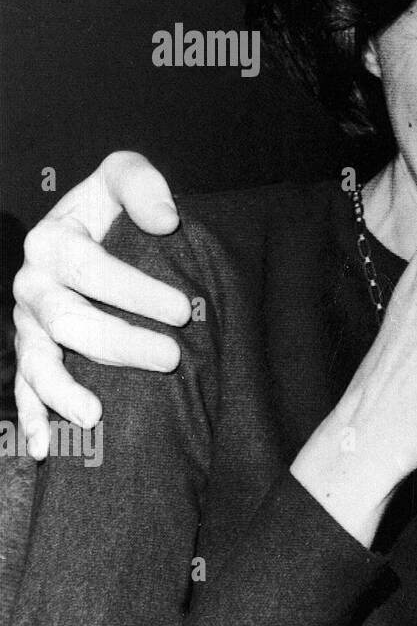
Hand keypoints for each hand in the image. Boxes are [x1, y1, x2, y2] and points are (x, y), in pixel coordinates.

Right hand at [12, 152, 191, 457]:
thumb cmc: (113, 206)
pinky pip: (25, 390)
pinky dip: (35, 419)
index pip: (88, 267)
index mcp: (51, 241)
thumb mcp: (124, 176)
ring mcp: (28, 324)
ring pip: (39, 362)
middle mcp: (33, 285)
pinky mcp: (32, 352)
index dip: (134, 290)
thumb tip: (165, 220)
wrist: (89, 227)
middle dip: (119, 342)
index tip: (182, 310)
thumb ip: (141, 185)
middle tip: (170, 357)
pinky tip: (48, 450)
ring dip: (65, 391)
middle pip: (68, 321)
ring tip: (97, 414)